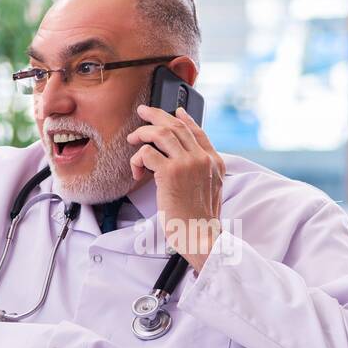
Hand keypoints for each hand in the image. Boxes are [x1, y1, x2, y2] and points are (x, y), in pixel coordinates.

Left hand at [128, 104, 225, 272]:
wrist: (201, 235)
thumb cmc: (200, 220)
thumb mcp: (211, 191)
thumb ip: (203, 172)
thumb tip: (188, 162)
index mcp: (214, 163)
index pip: (198, 132)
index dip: (185, 119)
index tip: (175, 111)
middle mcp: (203, 159)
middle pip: (177, 126)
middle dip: (156, 115)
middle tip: (143, 112)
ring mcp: (187, 164)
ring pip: (161, 133)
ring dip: (143, 132)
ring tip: (132, 138)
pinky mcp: (170, 173)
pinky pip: (147, 153)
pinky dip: (137, 159)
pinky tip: (136, 171)